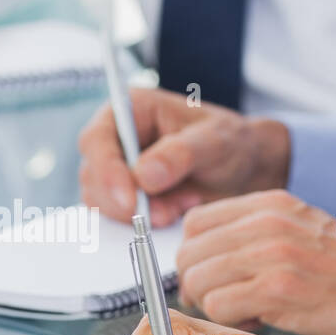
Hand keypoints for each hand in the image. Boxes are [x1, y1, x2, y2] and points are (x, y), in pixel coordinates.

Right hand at [77, 87, 289, 227]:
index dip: (106, 172)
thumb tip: (143, 175)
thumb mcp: (215, 142)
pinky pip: (118, 219)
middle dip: (125, 202)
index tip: (130, 201)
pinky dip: (145, 224)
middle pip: (92, 177)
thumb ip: (180, 154)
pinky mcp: (124, 198)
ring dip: (139, 214)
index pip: (96, 140)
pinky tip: (177, 212)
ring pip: (102, 203)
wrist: (243, 170)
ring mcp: (116, 171)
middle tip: (165, 213)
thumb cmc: (231, 143)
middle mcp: (115, 139)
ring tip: (184, 202)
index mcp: (130, 110)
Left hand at [177, 190, 335, 334]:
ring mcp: (272, 253)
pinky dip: (230, 321)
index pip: (195, 224)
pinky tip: (257, 322)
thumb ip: (253, 231)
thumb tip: (203, 250)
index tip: (208, 277)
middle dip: (195, 285)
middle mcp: (267, 221)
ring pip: (198, 281)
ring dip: (211, 305)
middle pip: (189, 254)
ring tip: (244, 311)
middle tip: (220, 303)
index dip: (194, 255)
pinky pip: (218, 306)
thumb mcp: (299, 229)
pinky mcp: (278, 288)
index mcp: (269, 203)